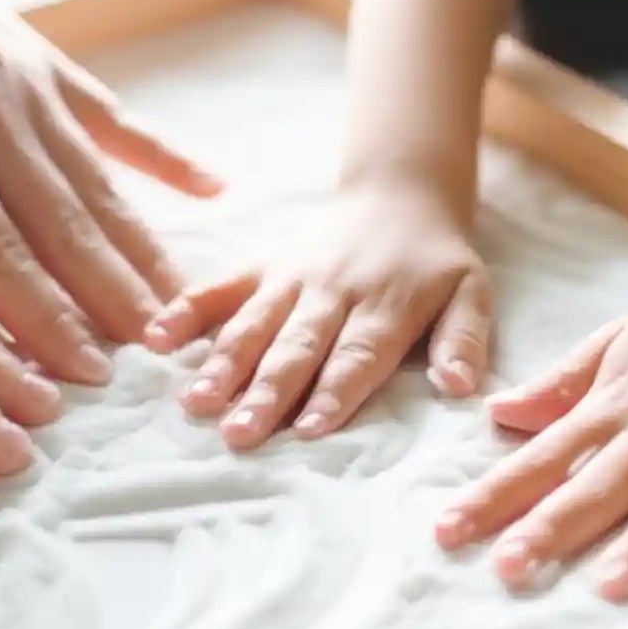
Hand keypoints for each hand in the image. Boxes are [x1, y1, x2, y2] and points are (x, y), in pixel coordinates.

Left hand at [0, 0, 221, 384]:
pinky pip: (117, 122)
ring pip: (98, 193)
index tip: (87, 373)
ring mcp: (29, 99)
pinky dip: (167, 157)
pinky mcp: (47, 68)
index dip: (45, 322)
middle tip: (152, 359)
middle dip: (109, 306)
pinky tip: (213, 189)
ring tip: (180, 307)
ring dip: (140, 256)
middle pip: (63, 236)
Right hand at [143, 183, 491, 449]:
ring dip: (223, 364)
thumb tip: (461, 386)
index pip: (358, 354)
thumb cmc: (435, 262)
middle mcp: (333, 291)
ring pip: (254, 324)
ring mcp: (291, 278)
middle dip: (267, 392)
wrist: (398, 194)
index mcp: (386, 303)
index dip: (334, 392)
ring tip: (195, 402)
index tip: (309, 429)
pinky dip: (187, 311)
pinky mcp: (262, 267)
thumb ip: (464, 339)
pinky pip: (220, 288)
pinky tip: (156, 338)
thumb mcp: (472, 293)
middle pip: (297, 347)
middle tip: (239, 434)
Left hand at [435, 241, 627, 601]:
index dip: (492, 495)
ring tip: (603, 585)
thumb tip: (496, 411)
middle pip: (592, 488)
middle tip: (507, 568)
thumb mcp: (612, 345)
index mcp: (609, 407)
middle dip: (548, 529)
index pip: (539, 458)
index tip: (449, 529)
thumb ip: (556, 385)